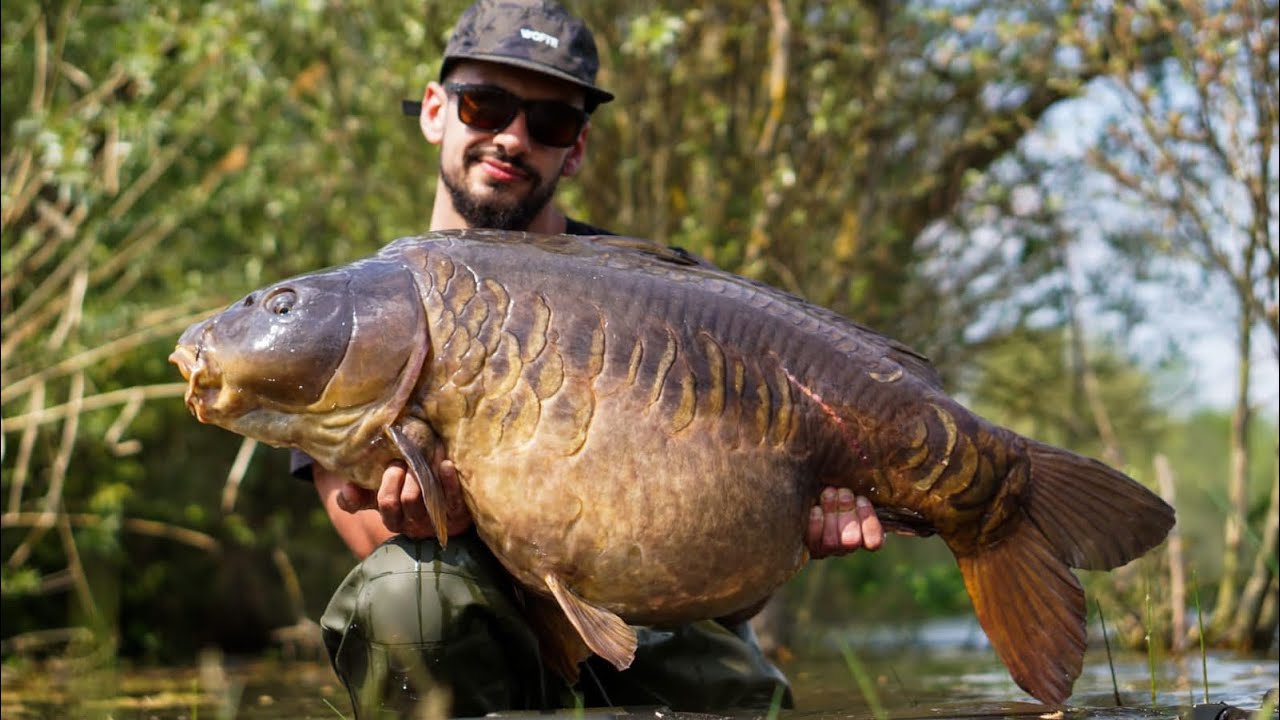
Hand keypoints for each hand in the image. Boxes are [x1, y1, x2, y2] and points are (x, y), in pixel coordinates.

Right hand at [335, 456, 472, 538]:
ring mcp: (431, 521)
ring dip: (414, 476)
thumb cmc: (421, 486)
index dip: (353, 495)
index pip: (358, 506)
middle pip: (387, 502)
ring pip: (413, 500)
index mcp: (388, 514)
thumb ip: (370, 484)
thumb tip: (347, 488)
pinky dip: (447, 480)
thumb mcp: (395, 484)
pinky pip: (450, 500)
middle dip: (391, 476)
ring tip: (421, 458)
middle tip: (400, 460)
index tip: (353, 478)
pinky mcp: (456, 516)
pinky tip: (445, 464)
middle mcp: (407, 522)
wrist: (460, 497)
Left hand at [806, 487, 882, 558]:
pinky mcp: (809, 547)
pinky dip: (816, 524)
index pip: (874, 541)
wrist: (802, 493)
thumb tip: (869, 468)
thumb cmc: (834, 487)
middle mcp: (845, 546)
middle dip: (848, 513)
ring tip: (829, 493)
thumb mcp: (849, 486)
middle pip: (852, 540)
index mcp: (862, 534)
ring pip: (832, 542)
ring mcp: (826, 549)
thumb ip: (859, 487)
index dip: (869, 522)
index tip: (861, 499)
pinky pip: (813, 542)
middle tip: (843, 492)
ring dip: (831, 514)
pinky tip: (815, 508)